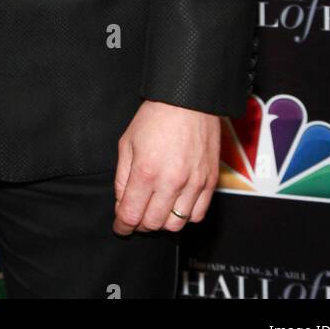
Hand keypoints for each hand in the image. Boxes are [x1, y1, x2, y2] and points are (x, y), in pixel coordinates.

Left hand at [112, 99, 219, 234]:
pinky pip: (197, 215)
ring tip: (156, 209)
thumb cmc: (155, 117)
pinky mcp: (210, 182)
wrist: (189, 101)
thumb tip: (121, 203)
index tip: (120, 226)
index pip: (131, 215)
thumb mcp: (127, 142)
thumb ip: (122, 177)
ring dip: (162, 222)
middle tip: (136, 215)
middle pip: (152, 224)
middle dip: (139, 224)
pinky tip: (176, 205)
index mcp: (146, 171)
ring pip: (176, 225)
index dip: (122, 226)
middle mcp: (171, 182)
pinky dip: (184, 217)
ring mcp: (193, 184)